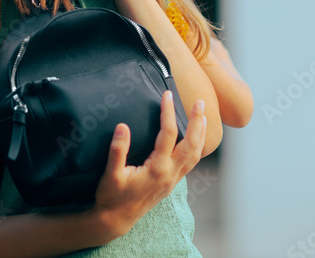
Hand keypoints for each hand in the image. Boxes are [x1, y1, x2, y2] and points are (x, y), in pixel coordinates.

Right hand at [85, 91, 206, 241]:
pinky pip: (190, 163)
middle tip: (200, 102)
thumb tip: (122, 126)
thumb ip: (117, 150)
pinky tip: (194, 140)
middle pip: (192, 144)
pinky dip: (196, 148)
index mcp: (157, 169)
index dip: (168, 112)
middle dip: (198, 122)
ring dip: (201, 134)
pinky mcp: (170, 183)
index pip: (168, 134)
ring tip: (203, 117)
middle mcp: (169, 174)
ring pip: (196, 155)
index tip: (167, 95)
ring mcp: (172, 180)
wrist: (116, 220)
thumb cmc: (111, 197)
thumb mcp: (111, 174)